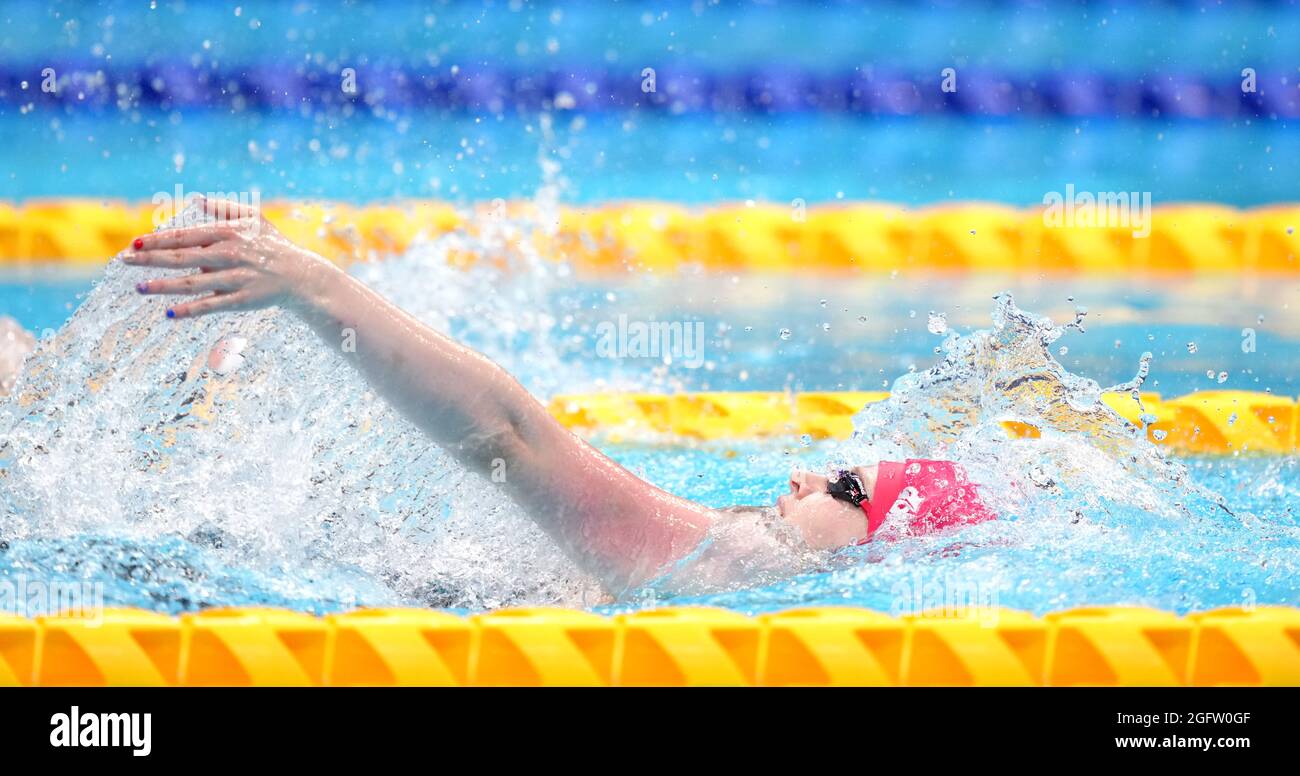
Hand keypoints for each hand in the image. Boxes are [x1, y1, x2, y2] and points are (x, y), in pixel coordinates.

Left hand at [123, 197, 341, 318]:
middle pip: (182, 257)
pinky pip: (212, 306)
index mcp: (229, 234)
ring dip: (164, 286)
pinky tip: (169, 313)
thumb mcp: (254, 219)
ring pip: (193, 283)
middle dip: (151, 259)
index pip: (185, 236)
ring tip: (138, 287)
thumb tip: (195, 198)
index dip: (158, 240)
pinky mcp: (243, 300)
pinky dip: (190, 310)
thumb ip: (224, 208)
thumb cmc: (274, 245)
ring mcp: (236, 279)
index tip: (133, 243)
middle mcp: (230, 254)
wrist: (302, 276)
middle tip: (123, 260)